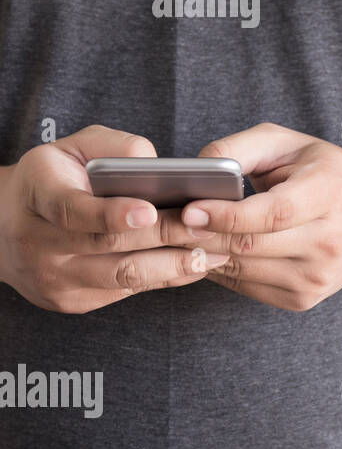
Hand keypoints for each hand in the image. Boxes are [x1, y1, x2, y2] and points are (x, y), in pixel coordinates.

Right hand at [0, 126, 229, 312]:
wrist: (6, 228)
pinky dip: (166, 278)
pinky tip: (196, 264)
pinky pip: (127, 291)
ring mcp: (54, 277)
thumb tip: (156, 164)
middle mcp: (39, 241)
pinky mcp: (73, 301)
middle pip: (109, 246)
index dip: (111, 213)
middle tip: (208, 227)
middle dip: (165, 236)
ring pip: (124, 276)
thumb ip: (115, 148)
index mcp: (37, 194)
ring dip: (175, 265)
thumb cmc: (57, 178)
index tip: (149, 210)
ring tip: (214, 252)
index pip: (72, 209)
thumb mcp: (76, 147)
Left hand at [183, 123, 341, 310]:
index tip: (189, 208)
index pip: (275, 213)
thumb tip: (195, 170)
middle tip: (164, 222)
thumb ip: (241, 147)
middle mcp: (331, 241)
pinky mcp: (305, 299)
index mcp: (332, 194)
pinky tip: (209, 250)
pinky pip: (247, 286)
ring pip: (244, 269)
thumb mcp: (289, 143)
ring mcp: (319, 276)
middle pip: (252, 246)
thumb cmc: (323, 173)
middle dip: (202, 235)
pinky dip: (220, 269)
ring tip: (178, 235)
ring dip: (204, 254)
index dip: (228, 214)